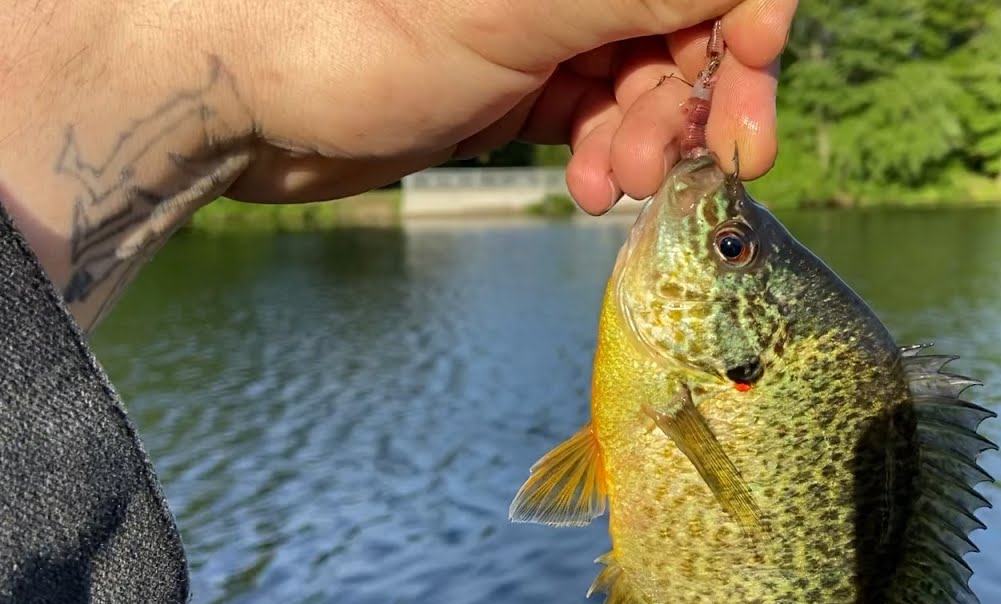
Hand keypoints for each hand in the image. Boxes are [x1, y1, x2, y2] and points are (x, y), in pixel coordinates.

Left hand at [0, 0, 794, 333]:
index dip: (747, 15)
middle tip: (713, 160)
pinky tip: (591, 188)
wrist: (247, 107)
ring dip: (656, 140)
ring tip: (621, 182)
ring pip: (652, 83)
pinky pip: (605, 121)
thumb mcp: (514, 13)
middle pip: (692, 25)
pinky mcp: (526, 85)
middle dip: (703, 94)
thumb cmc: (352, 37)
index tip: (752, 68)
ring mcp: (550, 28)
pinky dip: (612, 158)